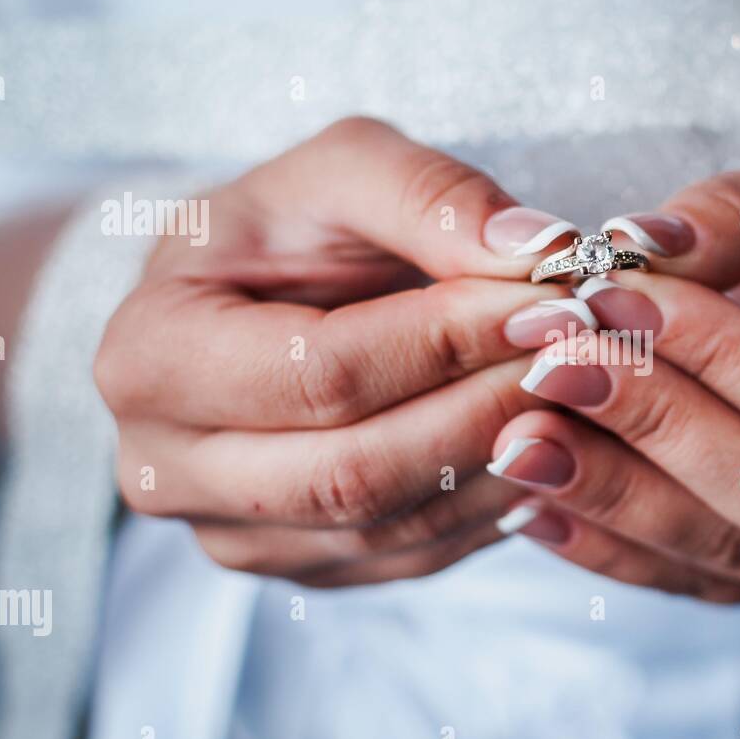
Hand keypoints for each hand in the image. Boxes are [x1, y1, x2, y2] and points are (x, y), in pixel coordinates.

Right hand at [94, 118, 588, 585]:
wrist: (242, 303)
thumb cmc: (283, 230)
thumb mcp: (340, 172)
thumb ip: (431, 195)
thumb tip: (542, 253)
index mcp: (150, 356)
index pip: (324, 372)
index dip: (451, 342)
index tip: (556, 301)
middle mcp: (168, 468)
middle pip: (354, 472)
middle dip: (488, 410)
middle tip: (588, 355)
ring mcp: (233, 535)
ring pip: (393, 527)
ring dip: (507, 462)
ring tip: (586, 393)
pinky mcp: (300, 566)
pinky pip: (414, 555)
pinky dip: (496, 502)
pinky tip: (553, 444)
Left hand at [484, 160, 739, 599]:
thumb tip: (633, 246)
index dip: (715, 354)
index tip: (608, 295)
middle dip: (655, 428)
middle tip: (551, 365)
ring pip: (733, 554)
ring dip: (616, 498)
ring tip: (517, 441)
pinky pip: (699, 581)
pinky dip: (610, 548)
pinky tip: (530, 505)